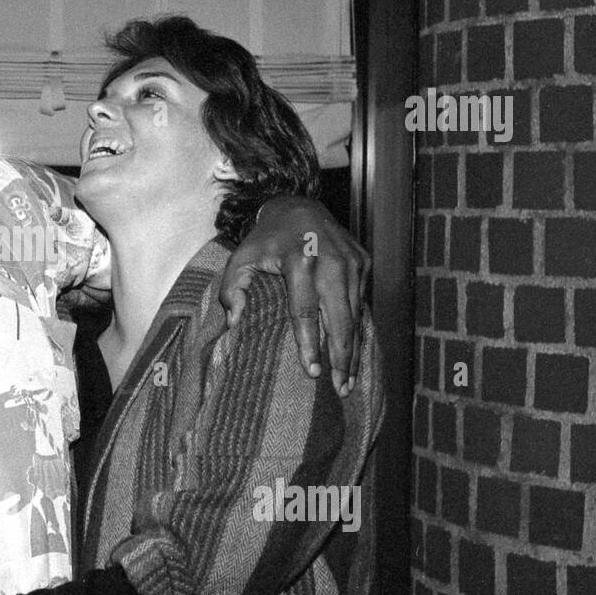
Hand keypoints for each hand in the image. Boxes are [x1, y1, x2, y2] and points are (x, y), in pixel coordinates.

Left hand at [219, 195, 369, 395]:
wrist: (299, 206)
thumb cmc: (266, 239)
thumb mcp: (240, 257)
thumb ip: (232, 289)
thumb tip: (235, 323)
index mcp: (299, 259)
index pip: (305, 310)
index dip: (309, 344)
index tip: (312, 372)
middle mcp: (331, 260)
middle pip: (340, 318)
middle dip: (342, 356)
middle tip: (341, 388)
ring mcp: (352, 261)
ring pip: (356, 314)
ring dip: (354, 349)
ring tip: (349, 380)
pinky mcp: (363, 262)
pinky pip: (363, 303)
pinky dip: (360, 329)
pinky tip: (355, 353)